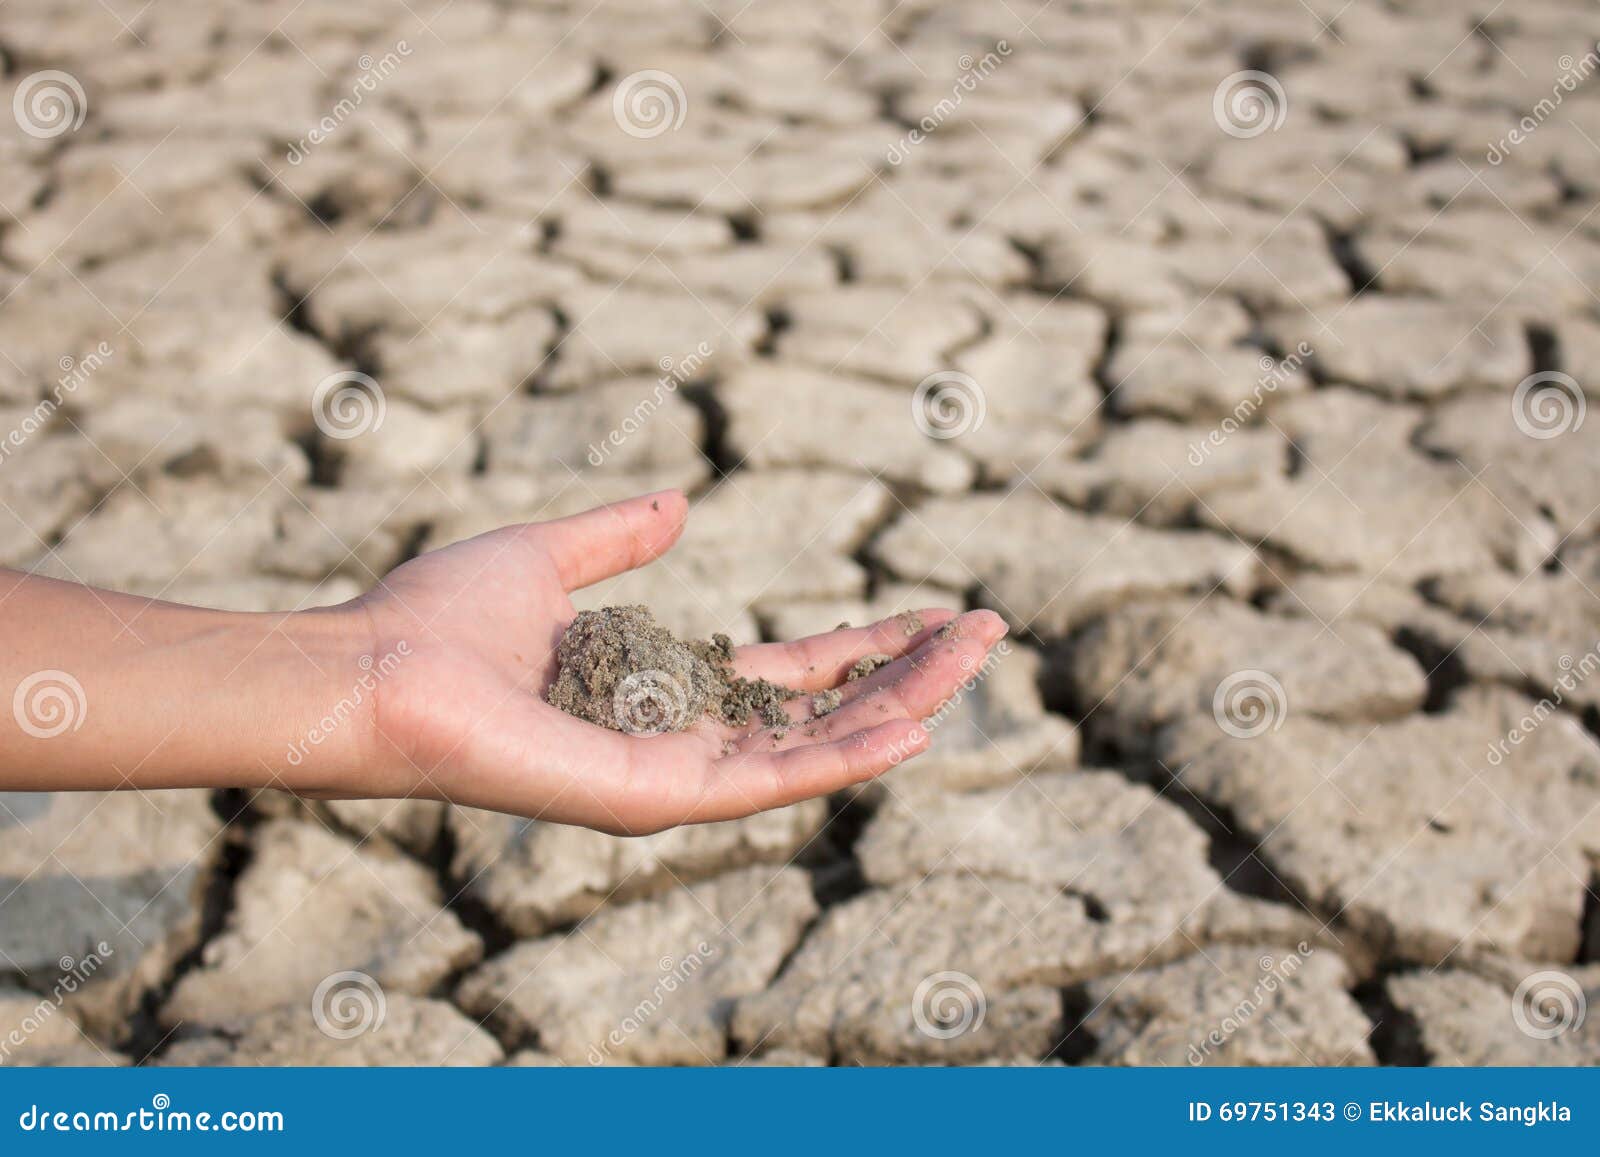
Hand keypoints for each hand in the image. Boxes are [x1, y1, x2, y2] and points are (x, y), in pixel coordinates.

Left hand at [338, 489, 1007, 833]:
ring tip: (971, 664)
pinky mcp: (653, 798)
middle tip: (987, 634)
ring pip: (811, 750)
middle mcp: (680, 738)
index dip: (865, 646)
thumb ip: (615, 541)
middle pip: (822, 711)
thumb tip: (679, 505)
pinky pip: (765, 784)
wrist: (371, 673)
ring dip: (898, 709)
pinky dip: (841, 760)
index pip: (792, 673)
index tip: (933, 616)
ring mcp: (672, 775)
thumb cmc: (439, 620)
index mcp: (665, 686)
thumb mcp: (547, 561)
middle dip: (907, 675)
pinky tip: (911, 729)